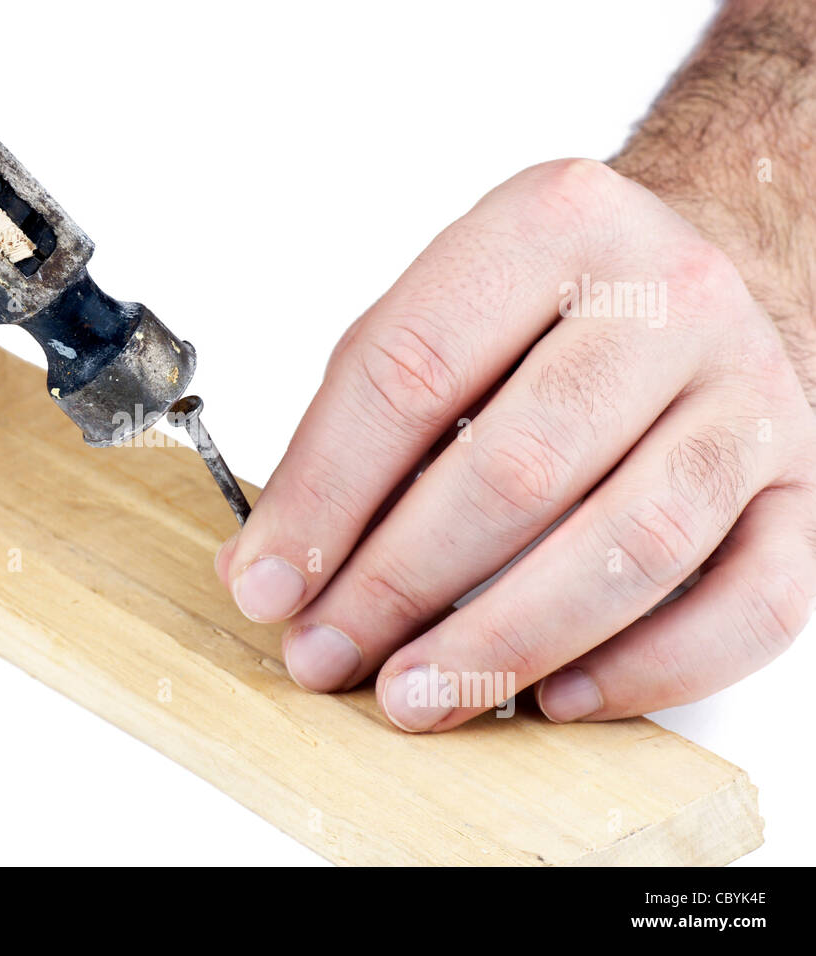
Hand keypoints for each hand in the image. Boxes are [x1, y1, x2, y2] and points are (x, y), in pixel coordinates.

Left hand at [217, 157, 815, 729]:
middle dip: (401, 584)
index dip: (325, 495)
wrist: (695, 281)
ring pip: (635, 545)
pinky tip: (557, 696)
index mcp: (550, 227)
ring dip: (507, 642)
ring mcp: (750, 396)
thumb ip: (352, 425)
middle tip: (327, 652)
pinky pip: (755, 604)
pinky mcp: (804, 488)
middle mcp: (666, 300)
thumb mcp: (436, 314)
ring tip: (418, 693)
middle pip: (519, 468)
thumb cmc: (545, 308)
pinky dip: (650, 669)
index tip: (270, 585)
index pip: (411, 373)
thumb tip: (274, 567)